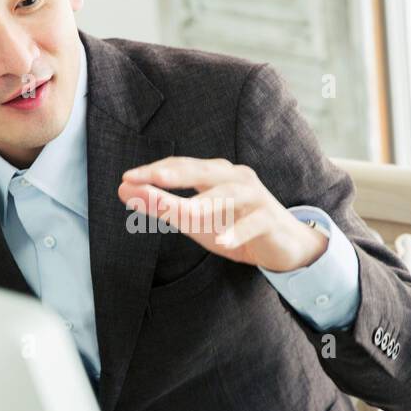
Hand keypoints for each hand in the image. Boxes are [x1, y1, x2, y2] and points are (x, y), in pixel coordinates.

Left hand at [119, 157, 327, 272]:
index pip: (182, 166)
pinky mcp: (270, 221)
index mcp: (215, 174)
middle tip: (149, 179)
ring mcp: (254, 198)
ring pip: (228, 195)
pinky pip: (253, 224)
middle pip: (203, 171)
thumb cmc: (235, 225)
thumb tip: (125, 191)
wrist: (285, 244)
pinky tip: (223, 242)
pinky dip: (238, 233)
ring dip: (204, 203)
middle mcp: (234, 179)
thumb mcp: (195, 220)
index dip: (155, 171)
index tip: (128, 179)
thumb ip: (163, 206)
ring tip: (180, 213)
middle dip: (176, 174)